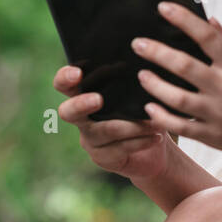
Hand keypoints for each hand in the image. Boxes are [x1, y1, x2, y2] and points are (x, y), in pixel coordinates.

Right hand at [54, 65, 169, 181]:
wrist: (154, 150)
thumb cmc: (144, 112)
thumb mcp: (140, 94)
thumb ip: (135, 80)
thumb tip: (146, 64)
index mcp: (85, 94)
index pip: (64, 84)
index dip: (65, 78)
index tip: (77, 73)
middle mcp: (82, 117)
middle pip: (69, 112)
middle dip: (81, 104)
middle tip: (98, 100)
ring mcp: (89, 139)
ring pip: (107, 130)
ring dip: (134, 126)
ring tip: (155, 122)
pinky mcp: (102, 157)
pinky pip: (120, 148)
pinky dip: (142, 141)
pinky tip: (157, 136)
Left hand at [133, 2, 221, 162]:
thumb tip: (210, 21)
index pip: (207, 37)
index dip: (183, 20)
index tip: (163, 8)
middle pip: (184, 66)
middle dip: (157, 52)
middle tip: (138, 44)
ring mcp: (218, 114)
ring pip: (177, 98)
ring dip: (154, 85)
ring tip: (142, 75)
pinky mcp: (211, 136)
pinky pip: (179, 126)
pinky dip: (161, 116)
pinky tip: (149, 106)